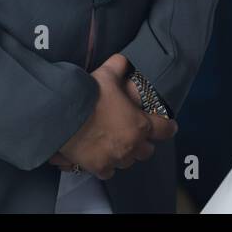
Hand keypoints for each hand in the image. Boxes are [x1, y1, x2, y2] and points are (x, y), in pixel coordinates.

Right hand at [51, 54, 176, 178]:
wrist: (63, 117)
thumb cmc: (88, 95)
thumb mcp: (107, 74)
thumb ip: (120, 65)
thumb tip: (123, 60)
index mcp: (140, 124)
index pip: (165, 130)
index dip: (168, 127)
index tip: (169, 126)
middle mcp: (132, 145)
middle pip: (147, 151)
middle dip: (143, 142)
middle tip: (136, 133)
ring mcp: (115, 158)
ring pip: (129, 162)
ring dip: (126, 154)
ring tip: (118, 144)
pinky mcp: (98, 167)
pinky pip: (110, 172)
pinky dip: (108, 165)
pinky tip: (103, 156)